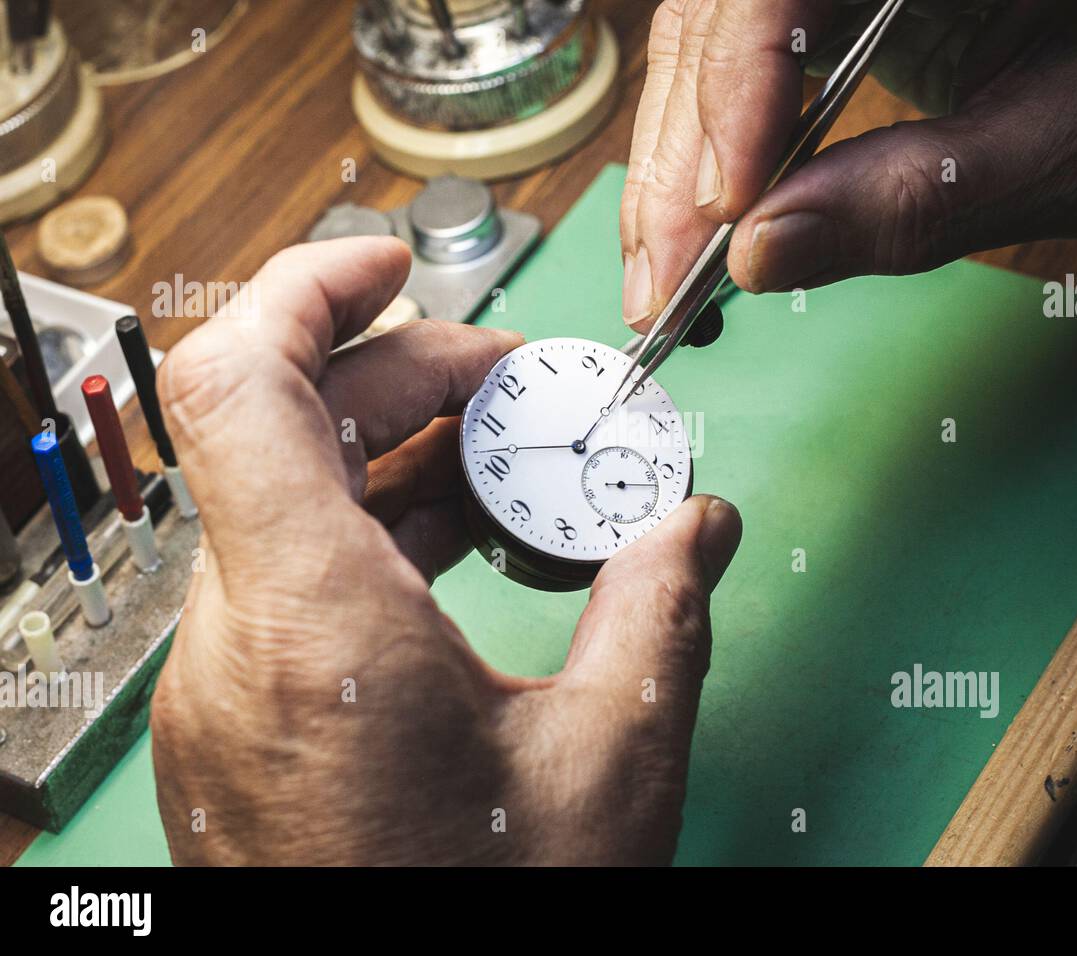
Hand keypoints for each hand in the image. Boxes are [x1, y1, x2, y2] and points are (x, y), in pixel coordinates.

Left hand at [150, 238, 741, 864]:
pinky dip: (375, 533)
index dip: (307, 289)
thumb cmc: (483, 923)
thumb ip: (661, 609)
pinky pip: (290, 577)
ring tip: (510, 472)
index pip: (238, 384)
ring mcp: (226, 689)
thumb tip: (700, 525)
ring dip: (397, 460)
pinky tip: (466, 554)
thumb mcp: (611, 760)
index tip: (391, 265)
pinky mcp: (241, 725)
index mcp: (313, 625)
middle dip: (407, 381)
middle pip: (285, 431)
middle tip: (517, 393)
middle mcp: (238, 646)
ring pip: (286, 504)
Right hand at [621, 0, 1076, 329]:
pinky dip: (707, 154)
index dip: (737, 96)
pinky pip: (739, 64)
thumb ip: (916, 199)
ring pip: (708, 43)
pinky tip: (696, 226)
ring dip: (673, 169)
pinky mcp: (837, 4)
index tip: (725, 218)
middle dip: (682, 163)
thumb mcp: (1073, 143)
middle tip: (661, 287)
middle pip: (720, 19)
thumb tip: (763, 258)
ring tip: (659, 278)